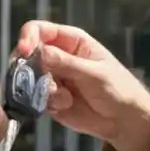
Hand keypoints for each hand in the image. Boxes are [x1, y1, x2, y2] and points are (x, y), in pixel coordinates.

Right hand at [17, 21, 149, 150]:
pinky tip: (66, 105)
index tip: (25, 51)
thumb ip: (67, 63)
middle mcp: (57, 56)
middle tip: (36, 80)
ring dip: (39, 87)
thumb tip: (39, 52)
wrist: (124, 120)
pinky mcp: (49, 98)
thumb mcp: (95, 73)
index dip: (28, 37)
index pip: (40, 30)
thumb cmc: (118, 89)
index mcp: (71, 41)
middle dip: (28, 66)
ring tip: (63, 96)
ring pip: (28, 77)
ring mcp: (52, 78)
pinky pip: (34, 97)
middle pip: (27, 53)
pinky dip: (47, 101)